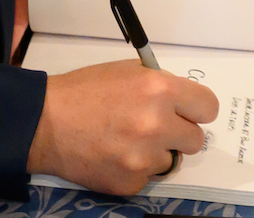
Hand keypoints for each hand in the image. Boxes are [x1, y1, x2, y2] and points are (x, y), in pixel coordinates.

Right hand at [27, 60, 218, 195]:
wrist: (44, 123)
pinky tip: (115, 156)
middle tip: (158, 128)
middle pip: (196, 139)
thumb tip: (184, 102)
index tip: (189, 113)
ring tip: (127, 141)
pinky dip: (135, 170)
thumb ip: (162, 85)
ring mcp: (143, 157)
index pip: (209, 107)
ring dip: (155, 152)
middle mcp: (157, 124)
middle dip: (179, 133)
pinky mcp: (129, 182)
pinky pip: (148, 178)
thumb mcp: (129, 72)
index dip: (198, 110)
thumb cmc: (85, 91)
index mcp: (161, 90)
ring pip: (170, 160)